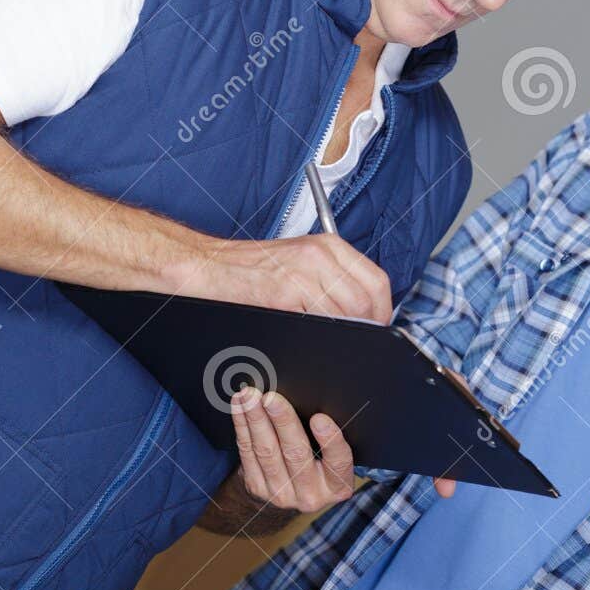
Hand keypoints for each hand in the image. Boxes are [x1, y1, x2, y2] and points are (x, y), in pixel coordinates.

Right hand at [179, 233, 391, 323]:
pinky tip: (309, 340)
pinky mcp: (282, 295)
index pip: (376, 281)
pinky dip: (319, 337)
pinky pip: (316, 323)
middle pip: (366, 301)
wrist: (207, 266)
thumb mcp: (299, 260)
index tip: (378, 328)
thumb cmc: (251, 268)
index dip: (383, 311)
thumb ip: (331, 279)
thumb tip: (363, 313)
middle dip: (368, 328)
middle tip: (359, 343)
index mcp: (327, 246)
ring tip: (334, 344)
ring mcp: (301, 274)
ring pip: (346, 315)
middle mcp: (318, 255)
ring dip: (345, 335)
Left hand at [230, 385, 355, 513]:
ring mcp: (281, 494)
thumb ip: (327, 440)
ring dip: (256, 419)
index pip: (338, 462)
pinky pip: (247, 452)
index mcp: (337, 486)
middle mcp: (310, 495)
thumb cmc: (319, 469)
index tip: (319, 418)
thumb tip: (311, 403)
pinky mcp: (258, 488)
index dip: (330, 440)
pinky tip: (240, 407)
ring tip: (250, 396)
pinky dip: (242, 426)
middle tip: (271, 398)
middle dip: (282, 421)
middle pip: (296, 454)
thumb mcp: (333, 463)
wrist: (290, 498)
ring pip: (266, 451)